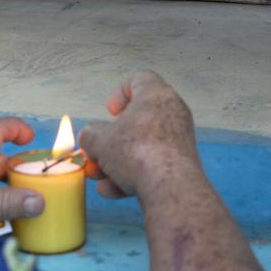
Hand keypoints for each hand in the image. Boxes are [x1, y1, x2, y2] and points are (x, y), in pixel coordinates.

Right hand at [78, 71, 199, 200]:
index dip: (120, 93)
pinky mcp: (180, 165)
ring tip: (98, 177)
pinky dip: (131, 175)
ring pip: (141, 147)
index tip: (110, 112)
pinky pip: (151, 165)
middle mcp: (172, 113)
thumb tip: (90, 139)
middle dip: (112, 139)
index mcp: (156, 95)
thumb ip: (90, 135)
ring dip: (116, 162)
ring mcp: (178, 140)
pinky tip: (111, 191)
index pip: (140, 79)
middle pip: (137, 120)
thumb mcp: (99, 140)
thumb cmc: (135, 151)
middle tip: (97, 150)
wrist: (169, 187)